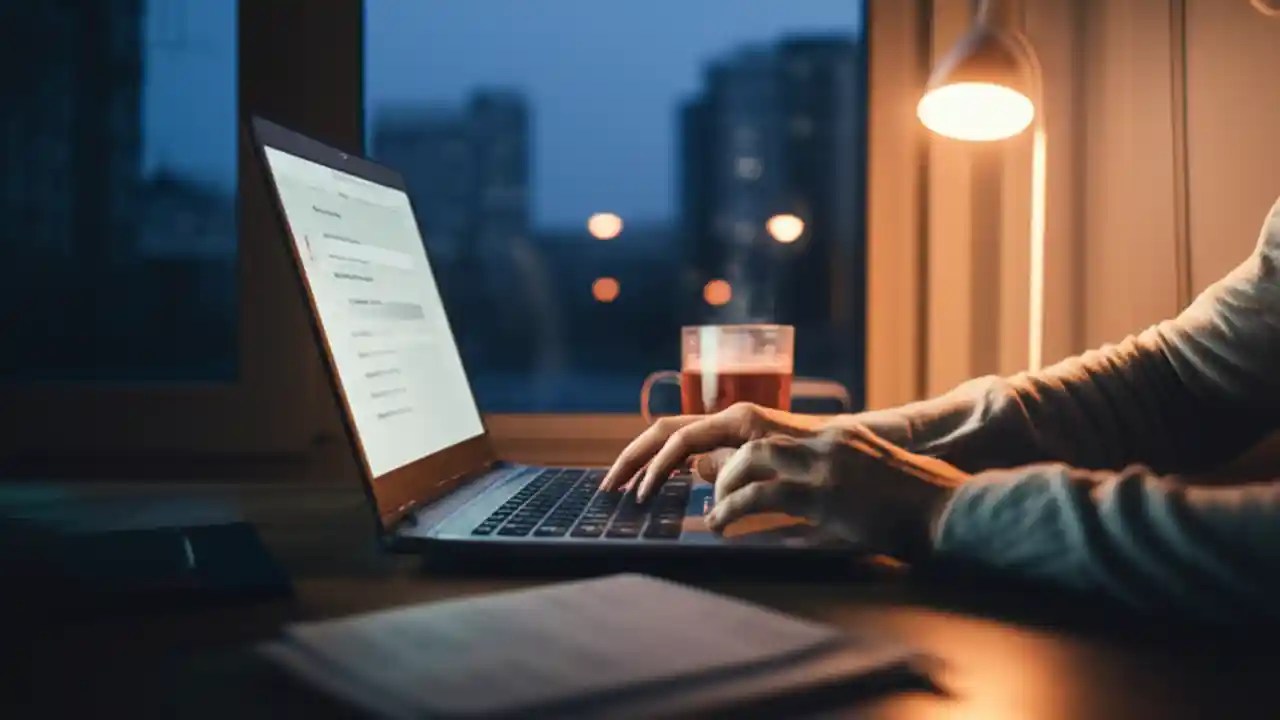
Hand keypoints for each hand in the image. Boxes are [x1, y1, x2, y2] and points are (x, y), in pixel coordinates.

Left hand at [601, 403, 968, 559]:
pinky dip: (733, 510)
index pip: (724, 420)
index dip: (673, 439)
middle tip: (627, 487)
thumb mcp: (831, 469)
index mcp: (805, 430)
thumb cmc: (890, 495)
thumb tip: (715, 475)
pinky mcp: (829, 495)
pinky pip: (765, 496)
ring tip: (705, 514)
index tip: (638, 468)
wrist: (946, 506)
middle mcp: (807, 437)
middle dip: (659, 454)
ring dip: (711, 487)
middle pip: (715, 427)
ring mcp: (819, 463)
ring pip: (742, 458)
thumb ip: (777, 466)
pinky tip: (720, 526)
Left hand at [700, 425, 966, 559]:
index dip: (746, 452)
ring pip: (753, 459)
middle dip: (727, 465)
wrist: (957, 511)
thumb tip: (814, 502)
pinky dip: (734, 508)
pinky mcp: (826, 494)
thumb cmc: (927, 507)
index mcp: (842, 437)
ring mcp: (827, 465)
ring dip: (726, 485)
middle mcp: (829, 442)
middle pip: (756, 439)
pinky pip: (763, 495)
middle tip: (715, 493)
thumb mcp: (880, 480)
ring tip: (715, 513)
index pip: (779, 435)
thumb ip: (845, 481)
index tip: (729, 473)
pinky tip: (721, 527)